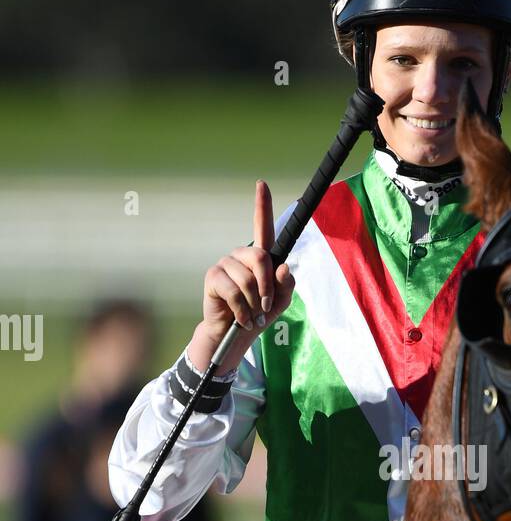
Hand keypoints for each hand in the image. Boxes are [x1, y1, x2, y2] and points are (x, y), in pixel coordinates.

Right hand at [190, 181, 294, 371]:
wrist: (235, 336)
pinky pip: (233, 290)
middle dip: (267, 285)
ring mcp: (225, 264)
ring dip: (253, 302)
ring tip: (251, 314)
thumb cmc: (259, 315)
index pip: (263, 227)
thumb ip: (286, 285)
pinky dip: (242, 309)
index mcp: (260, 257)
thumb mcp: (280, 302)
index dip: (262, 205)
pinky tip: (240, 317)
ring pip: (247, 278)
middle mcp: (241, 255)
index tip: (262, 184)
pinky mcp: (213, 277)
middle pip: (260, 257)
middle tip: (265, 305)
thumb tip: (283, 267)